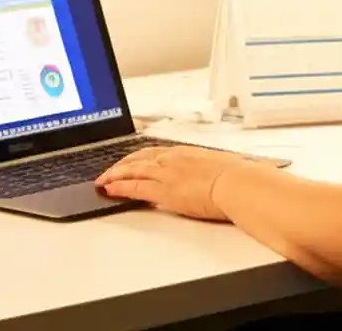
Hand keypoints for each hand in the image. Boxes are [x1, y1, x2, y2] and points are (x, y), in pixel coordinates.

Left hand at [94, 146, 258, 220]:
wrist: (239, 184)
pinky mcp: (164, 190)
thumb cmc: (238, 176)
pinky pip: (135, 187)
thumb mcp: (221, 167)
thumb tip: (213, 175)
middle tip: (109, 171)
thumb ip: (209, 171)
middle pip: (138, 158)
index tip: (130, 160)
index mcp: (185, 152)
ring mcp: (167, 173)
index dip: (138, 157)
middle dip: (121, 165)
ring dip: (114, 175)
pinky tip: (110, 189)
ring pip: (132, 171)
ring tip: (102, 180)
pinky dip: (120, 187)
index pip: (154, 152)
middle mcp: (172, 159)